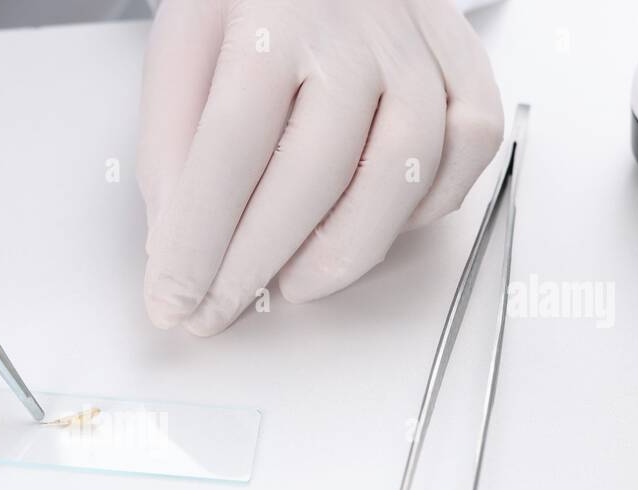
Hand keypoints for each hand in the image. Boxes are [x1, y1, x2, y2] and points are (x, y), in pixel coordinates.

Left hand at [137, 0, 503, 335]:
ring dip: (342, 253)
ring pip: (403, 174)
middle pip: (313, 175)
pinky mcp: (464, 65)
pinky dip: (423, 209)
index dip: (199, 244)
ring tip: (291, 283)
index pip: (229, 153)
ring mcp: (419, 49)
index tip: (174, 301)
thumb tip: (176, 247)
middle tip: (216, 311)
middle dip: (255, 266)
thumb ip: (170, 145)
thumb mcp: (181, 48)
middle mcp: (355, 31)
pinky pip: (467, 151)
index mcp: (269, 19)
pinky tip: (368, 226)